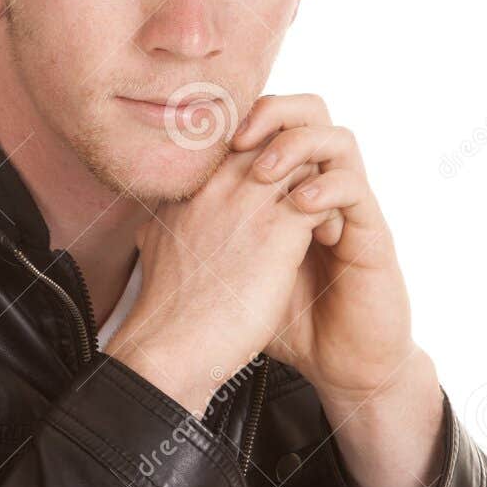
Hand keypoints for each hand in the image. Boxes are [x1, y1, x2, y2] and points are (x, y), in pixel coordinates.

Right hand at [104, 121, 335, 415]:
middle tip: (304, 197)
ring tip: (318, 219)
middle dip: (294, 162)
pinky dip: (329, 213)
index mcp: (189, 187)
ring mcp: (248, 204)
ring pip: (300, 160)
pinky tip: (326, 240)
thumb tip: (159, 223)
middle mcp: (217, 185)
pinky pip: (321, 195)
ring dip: (316, 185)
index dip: (259, 157)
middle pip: (269, 138)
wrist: (171, 347)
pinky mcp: (279, 231)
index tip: (270, 187)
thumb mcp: (156, 248)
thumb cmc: (168, 310)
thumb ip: (166, 223)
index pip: (233, 141)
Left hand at [229, 92, 415, 402]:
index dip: (238, 119)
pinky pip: (356, 187)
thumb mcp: (232, 276)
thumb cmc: (286, 320)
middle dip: (273, 113)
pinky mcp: (372, 233)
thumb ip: (202, 242)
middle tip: (239, 140)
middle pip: (307, 112)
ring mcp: (348, 208)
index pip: (269, 126)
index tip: (202, 136)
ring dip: (298, 145)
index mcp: (286, 190)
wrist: (336, 361)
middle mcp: (320, 189)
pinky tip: (301, 206)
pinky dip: (328, 187)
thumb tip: (142, 229)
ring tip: (267, 174)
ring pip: (337, 138)